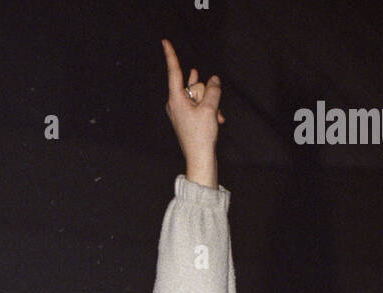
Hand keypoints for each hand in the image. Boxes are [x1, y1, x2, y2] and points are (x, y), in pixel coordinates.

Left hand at [162, 39, 223, 188]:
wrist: (200, 160)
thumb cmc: (201, 136)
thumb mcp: (210, 108)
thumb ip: (213, 90)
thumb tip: (214, 80)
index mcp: (176, 99)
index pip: (174, 72)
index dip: (171, 56)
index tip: (164, 42)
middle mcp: (176, 104)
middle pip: (193, 85)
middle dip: (205, 93)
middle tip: (208, 110)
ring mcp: (182, 112)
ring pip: (200, 96)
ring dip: (211, 103)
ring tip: (215, 116)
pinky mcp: (188, 118)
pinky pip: (201, 106)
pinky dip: (210, 110)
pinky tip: (218, 118)